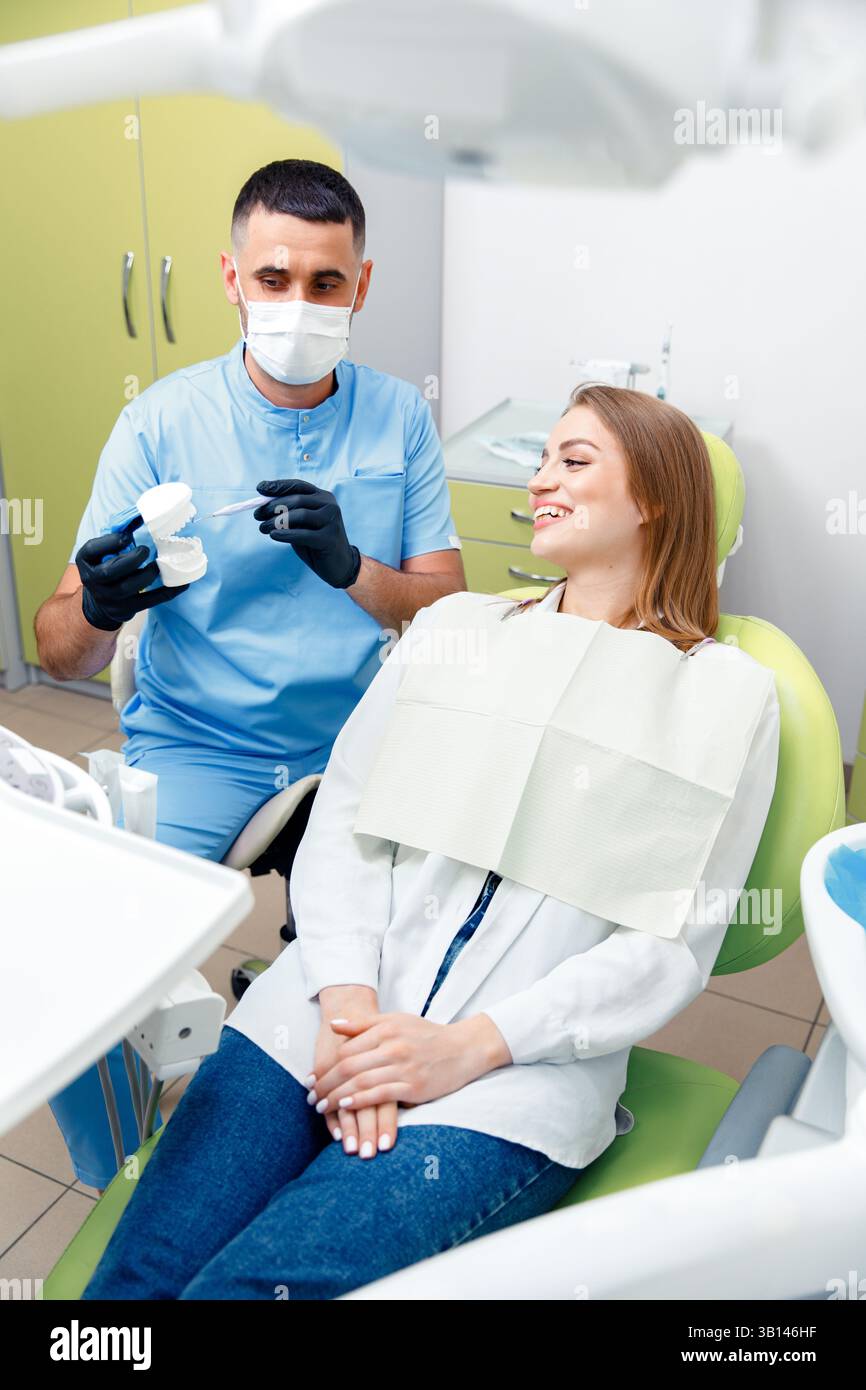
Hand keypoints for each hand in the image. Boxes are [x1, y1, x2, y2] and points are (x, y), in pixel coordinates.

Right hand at [75, 527, 188, 631]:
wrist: (100, 602)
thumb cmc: (107, 567)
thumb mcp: (102, 551)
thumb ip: (117, 535)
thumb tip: (142, 515)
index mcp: (86, 560)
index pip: (92, 549)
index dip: (109, 542)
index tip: (126, 536)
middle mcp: (93, 580)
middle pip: (109, 572)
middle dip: (130, 560)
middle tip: (145, 550)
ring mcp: (108, 598)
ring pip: (128, 588)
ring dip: (147, 575)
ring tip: (159, 565)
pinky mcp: (125, 610)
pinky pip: (148, 602)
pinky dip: (166, 592)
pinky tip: (181, 583)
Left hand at [254, 478, 361, 588]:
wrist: (339, 565)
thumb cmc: (316, 543)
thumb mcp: (301, 525)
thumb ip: (289, 514)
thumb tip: (262, 506)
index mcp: (323, 497)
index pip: (298, 485)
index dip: (278, 485)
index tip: (260, 488)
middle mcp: (329, 505)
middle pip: (297, 499)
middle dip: (272, 506)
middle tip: (257, 515)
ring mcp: (331, 521)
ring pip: (300, 515)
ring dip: (276, 521)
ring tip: (262, 528)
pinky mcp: (329, 538)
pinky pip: (303, 534)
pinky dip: (285, 534)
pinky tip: (273, 536)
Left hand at [310, 1011, 508, 1115]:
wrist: (463, 1049)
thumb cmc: (426, 1035)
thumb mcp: (396, 1020)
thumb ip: (364, 1023)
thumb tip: (333, 1024)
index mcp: (386, 1028)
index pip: (345, 1049)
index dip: (324, 1066)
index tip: (310, 1080)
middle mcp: (393, 1045)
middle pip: (348, 1066)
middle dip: (325, 1084)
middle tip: (310, 1098)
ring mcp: (403, 1066)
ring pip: (361, 1082)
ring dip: (337, 1097)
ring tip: (322, 1107)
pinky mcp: (413, 1086)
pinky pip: (380, 1095)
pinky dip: (360, 1101)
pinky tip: (346, 1107)